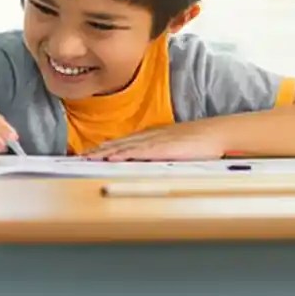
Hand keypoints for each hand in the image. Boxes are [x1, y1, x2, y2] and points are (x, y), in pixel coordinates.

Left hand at [85, 120, 227, 160]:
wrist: (215, 133)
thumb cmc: (198, 142)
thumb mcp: (172, 147)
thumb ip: (157, 153)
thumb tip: (145, 162)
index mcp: (149, 136)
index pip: (121, 143)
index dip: (103, 149)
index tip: (88, 155)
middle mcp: (147, 137)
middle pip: (117, 144)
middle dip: (97, 151)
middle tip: (79, 158)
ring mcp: (153, 141)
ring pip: (122, 147)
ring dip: (103, 153)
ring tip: (87, 159)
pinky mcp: (160, 148)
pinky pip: (137, 152)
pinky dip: (122, 154)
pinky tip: (110, 158)